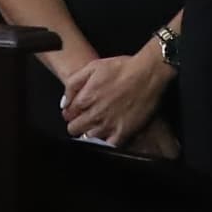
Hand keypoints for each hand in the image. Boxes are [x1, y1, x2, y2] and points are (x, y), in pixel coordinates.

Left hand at [57, 38, 175, 144]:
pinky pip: (109, 145)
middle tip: (86, 118)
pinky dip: (107, 141)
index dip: (71, 112)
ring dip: (91, 131)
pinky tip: (110, 133)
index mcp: (85, 98)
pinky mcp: (124, 132)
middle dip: (77, 123)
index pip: (68, 114)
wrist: (148, 74)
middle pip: (75, 129)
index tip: (77, 110)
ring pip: (89, 137)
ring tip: (100, 123)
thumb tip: (64, 103)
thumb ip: (73, 85)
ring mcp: (109, 125)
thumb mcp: (92, 67)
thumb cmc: (122, 68)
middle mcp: (95, 114)